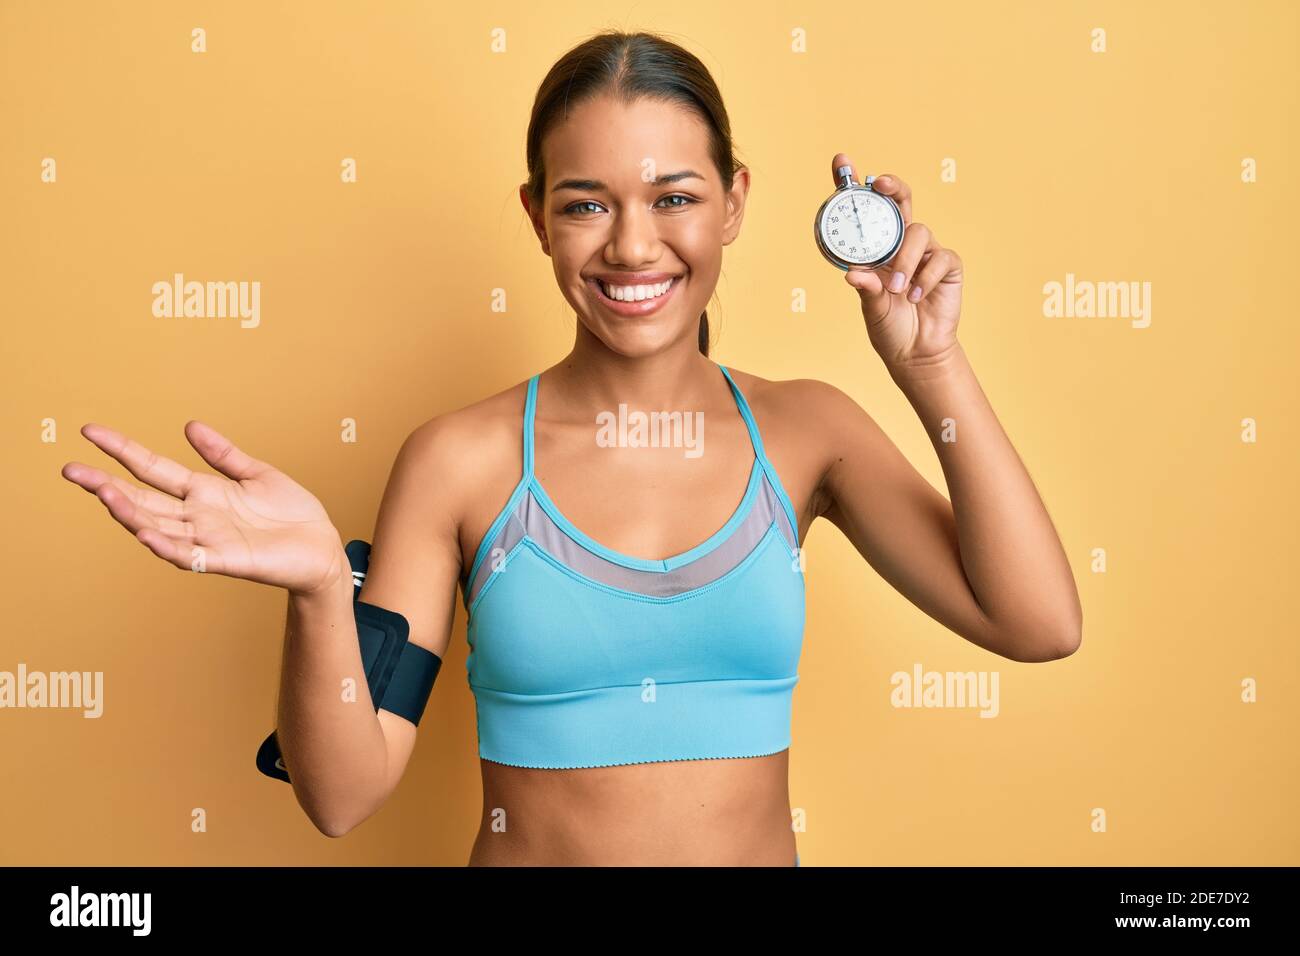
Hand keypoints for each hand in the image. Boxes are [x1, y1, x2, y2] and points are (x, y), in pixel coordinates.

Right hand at [62, 420, 345, 595]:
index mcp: (203, 492)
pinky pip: (189, 556)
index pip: (153, 468)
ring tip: (103, 494)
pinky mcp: (227, 560)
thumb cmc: (292, 515)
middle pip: (143, 499)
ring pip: (157, 526)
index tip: (90, 431)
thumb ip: (223, 454)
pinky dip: (166, 546)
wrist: (323, 549)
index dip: (122, 450)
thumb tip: (189, 426)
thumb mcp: (257, 474)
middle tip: (70, 469)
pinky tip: (145, 534)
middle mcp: (198, 517)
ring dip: (129, 513)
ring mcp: (209, 540)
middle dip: (106, 485)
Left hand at [831, 152, 963, 374]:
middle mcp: (900, 243)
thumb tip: (853, 273)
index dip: (853, 183)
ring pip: (918, 232)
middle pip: (900, 200)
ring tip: (898, 289)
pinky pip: (939, 258)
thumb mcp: (871, 308)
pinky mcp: (947, 265)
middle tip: (880, 184)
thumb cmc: (890, 327)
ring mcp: (925, 252)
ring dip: (905, 261)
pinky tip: (917, 297)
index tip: (840, 161)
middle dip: (891, 186)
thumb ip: (865, 289)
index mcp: (876, 249)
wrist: (915, 352)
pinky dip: (926, 278)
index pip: (865, 211)